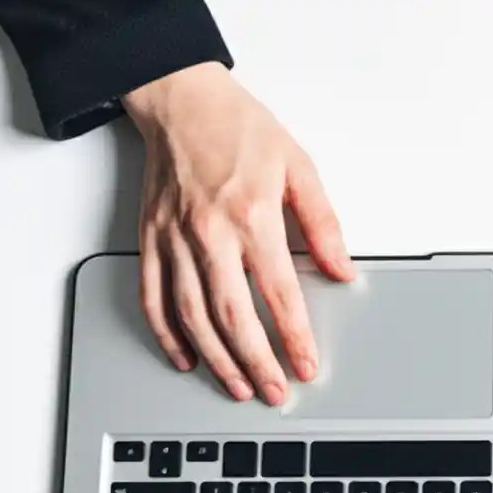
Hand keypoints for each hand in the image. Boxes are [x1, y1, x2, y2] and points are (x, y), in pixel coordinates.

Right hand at [122, 62, 354, 405]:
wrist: (182, 100)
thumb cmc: (241, 129)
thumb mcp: (299, 167)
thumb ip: (323, 224)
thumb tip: (343, 271)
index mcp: (252, 216)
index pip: (279, 294)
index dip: (294, 337)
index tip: (306, 366)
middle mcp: (209, 233)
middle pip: (234, 316)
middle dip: (256, 363)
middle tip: (273, 393)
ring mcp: (174, 239)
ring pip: (192, 316)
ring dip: (217, 359)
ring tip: (237, 385)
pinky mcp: (149, 239)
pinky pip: (154, 297)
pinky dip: (167, 334)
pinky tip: (186, 357)